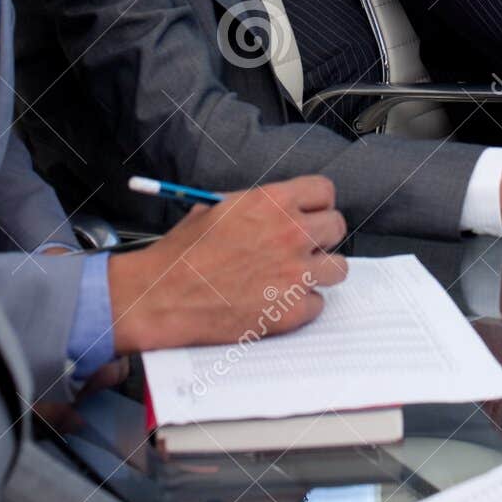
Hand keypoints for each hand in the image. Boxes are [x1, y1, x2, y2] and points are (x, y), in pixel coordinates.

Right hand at [107, 176, 347, 353]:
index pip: (324, 191)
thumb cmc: (182, 254)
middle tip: (303, 248)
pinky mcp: (291, 310)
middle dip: (321, 237)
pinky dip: (302, 306)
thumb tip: (273, 210)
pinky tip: (278, 303)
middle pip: (337, 227)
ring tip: (295, 277)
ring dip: (320, 272)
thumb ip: (254, 207)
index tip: (311, 214)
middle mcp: (291, 234)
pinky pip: (318, 304)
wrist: (161, 296)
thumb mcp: (216, 209)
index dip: (317, 204)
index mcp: (272, 202)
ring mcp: (294, 274)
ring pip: (339, 268)